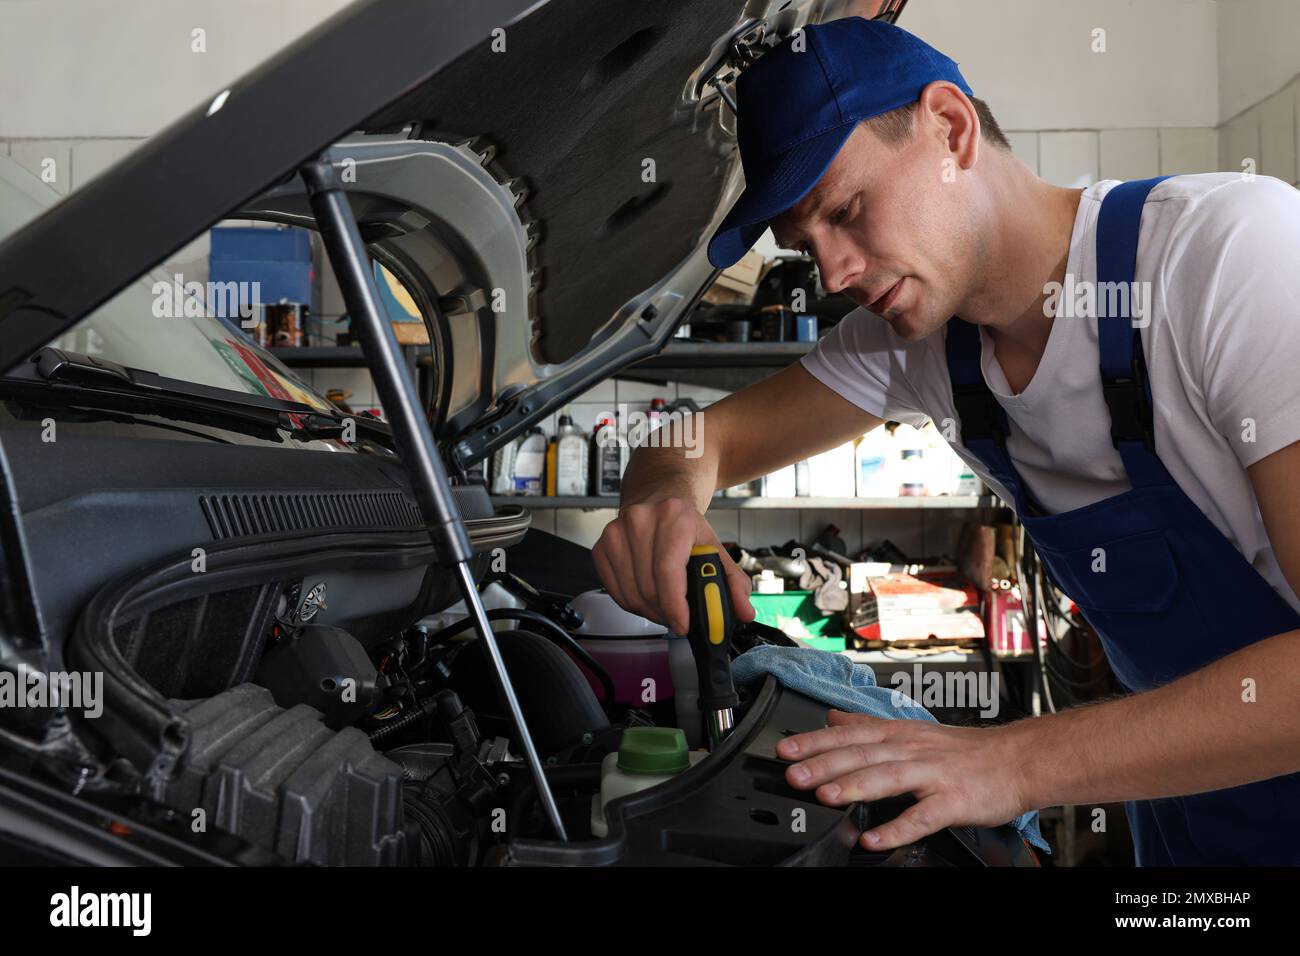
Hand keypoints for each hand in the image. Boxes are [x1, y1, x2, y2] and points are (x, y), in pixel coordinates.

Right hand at [592, 497, 754, 634]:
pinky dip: (633, 604)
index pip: (668, 571)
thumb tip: (744, 611)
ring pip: (632, 594)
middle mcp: (640, 520)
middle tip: (680, 619)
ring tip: (666, 607)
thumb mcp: (714, 546)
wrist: (658, 496)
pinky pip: (615, 592)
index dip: (675, 606)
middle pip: (650, 588)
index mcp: (673, 517)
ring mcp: (616, 532)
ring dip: (651, 611)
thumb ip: (733, 581)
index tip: (685, 625)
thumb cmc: (684, 524)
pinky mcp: (602, 546)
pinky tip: (647, 597)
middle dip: (667, 613)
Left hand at [777, 709, 1031, 851]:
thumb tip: (834, 718)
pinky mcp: (953, 801)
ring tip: (824, 796)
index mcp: (899, 734)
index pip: (849, 735)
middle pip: (862, 755)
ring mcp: (932, 775)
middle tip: (792, 774)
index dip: (815, 742)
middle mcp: (911, 750)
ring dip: (854, 786)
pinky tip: (874, 839)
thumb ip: (870, 726)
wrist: (1017, 761)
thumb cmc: (965, 750)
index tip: (784, 749)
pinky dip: (897, 828)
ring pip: (888, 778)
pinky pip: (921, 817)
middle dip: (824, 763)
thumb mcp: (912, 729)